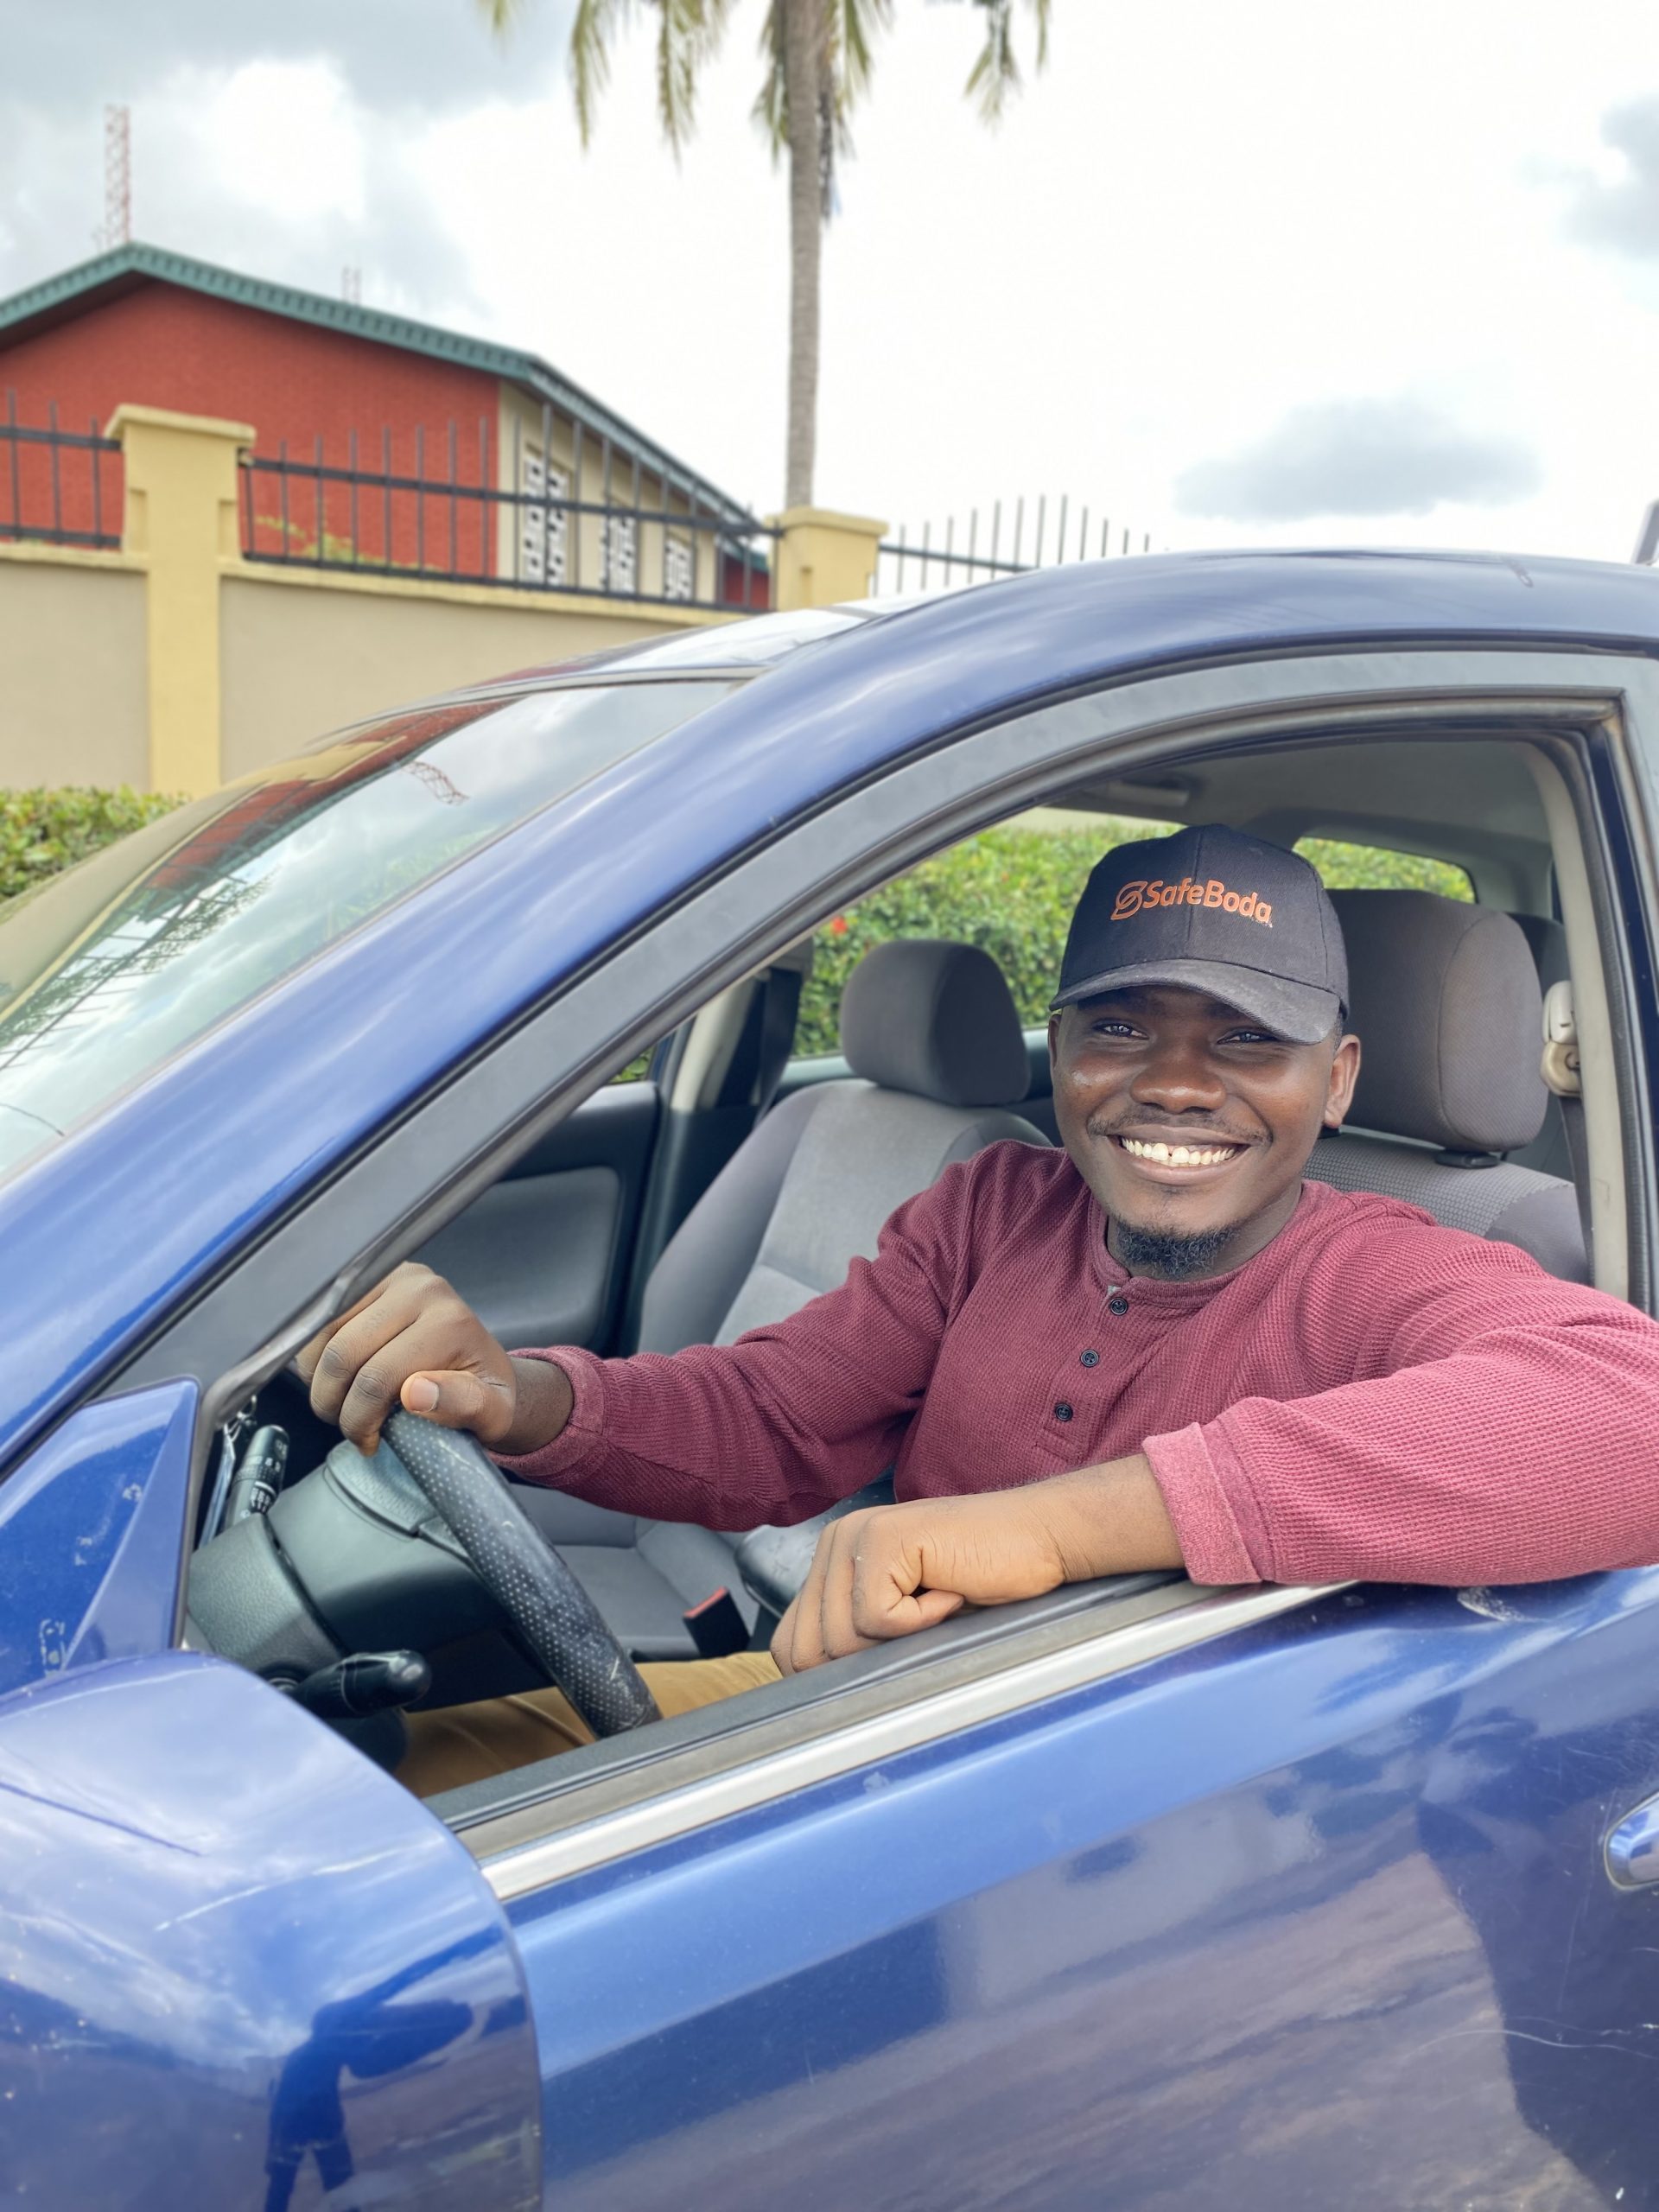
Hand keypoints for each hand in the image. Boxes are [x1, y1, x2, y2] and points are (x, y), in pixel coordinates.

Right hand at [294, 1263, 570, 1456]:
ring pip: (322, 1336)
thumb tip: (415, 1393)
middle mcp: (419, 1288)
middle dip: (333, 1403)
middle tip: (348, 1426)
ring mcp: (389, 1277)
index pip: (378, 1377)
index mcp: (450, 1321)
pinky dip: (316, 1358)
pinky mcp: (367, 1279)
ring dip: (321, 1381)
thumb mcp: (491, 1414)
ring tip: (342, 1404)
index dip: (361, 1420)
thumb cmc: (483, 1393)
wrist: (480, 1362)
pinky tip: (337, 1378)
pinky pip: (318, 1321)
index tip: (368, 1441)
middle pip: (342, 1354)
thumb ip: (463, 1406)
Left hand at [770, 1457, 1181, 1674]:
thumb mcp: (904, 1621)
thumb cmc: (983, 1586)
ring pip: (841, 1639)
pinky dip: (922, 1621)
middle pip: (810, 1649)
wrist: (1040, 1542)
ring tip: (938, 1606)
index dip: (832, 1675)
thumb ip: (857, 1642)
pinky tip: (950, 1592)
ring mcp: (856, 1536)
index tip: (885, 1668)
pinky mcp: (885, 1540)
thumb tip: (817, 1707)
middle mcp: (835, 1542)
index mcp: (832, 1561)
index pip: (791, 1645)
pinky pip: (878, 1619)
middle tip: (922, 1632)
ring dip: (899, 1641)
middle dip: (867, 1660)